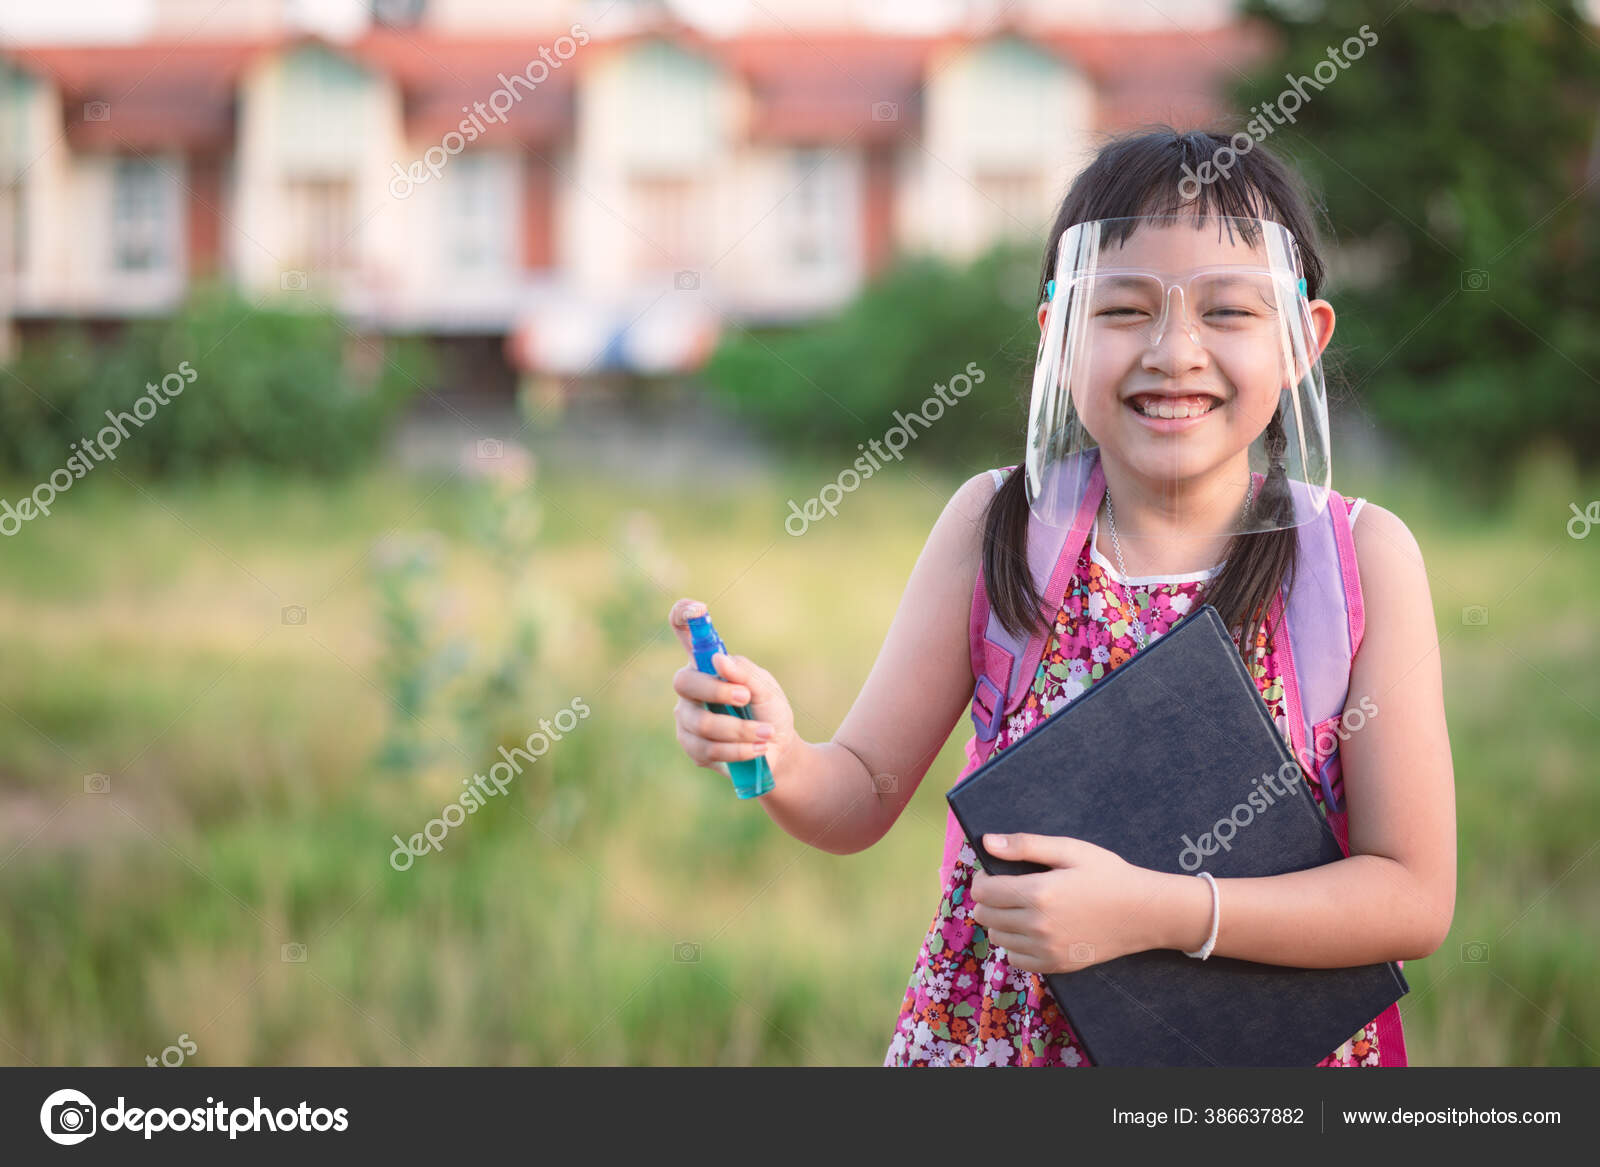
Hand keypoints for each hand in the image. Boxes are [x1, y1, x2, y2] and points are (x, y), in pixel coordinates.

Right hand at [668, 598, 796, 775]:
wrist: (779, 751)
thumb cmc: (770, 712)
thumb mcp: (767, 689)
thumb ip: (745, 673)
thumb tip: (718, 660)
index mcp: (708, 665)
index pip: (684, 632)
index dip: (684, 615)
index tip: (699, 610)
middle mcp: (691, 689)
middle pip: (683, 682)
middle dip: (717, 692)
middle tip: (746, 698)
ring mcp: (687, 718)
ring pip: (701, 722)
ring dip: (740, 729)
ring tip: (766, 733)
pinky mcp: (692, 747)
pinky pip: (708, 748)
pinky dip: (739, 749)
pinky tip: (757, 748)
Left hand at [967, 833, 1171, 972]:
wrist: (1143, 913)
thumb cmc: (1108, 875)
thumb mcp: (1070, 850)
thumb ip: (1026, 845)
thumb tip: (988, 842)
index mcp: (1038, 893)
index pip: (982, 892)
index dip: (981, 879)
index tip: (993, 873)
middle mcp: (1038, 925)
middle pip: (984, 915)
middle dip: (988, 899)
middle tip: (1007, 888)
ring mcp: (1046, 949)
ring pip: (997, 938)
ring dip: (1000, 922)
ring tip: (1021, 908)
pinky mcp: (1056, 965)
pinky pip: (1015, 960)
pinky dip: (1015, 945)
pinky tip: (1031, 929)